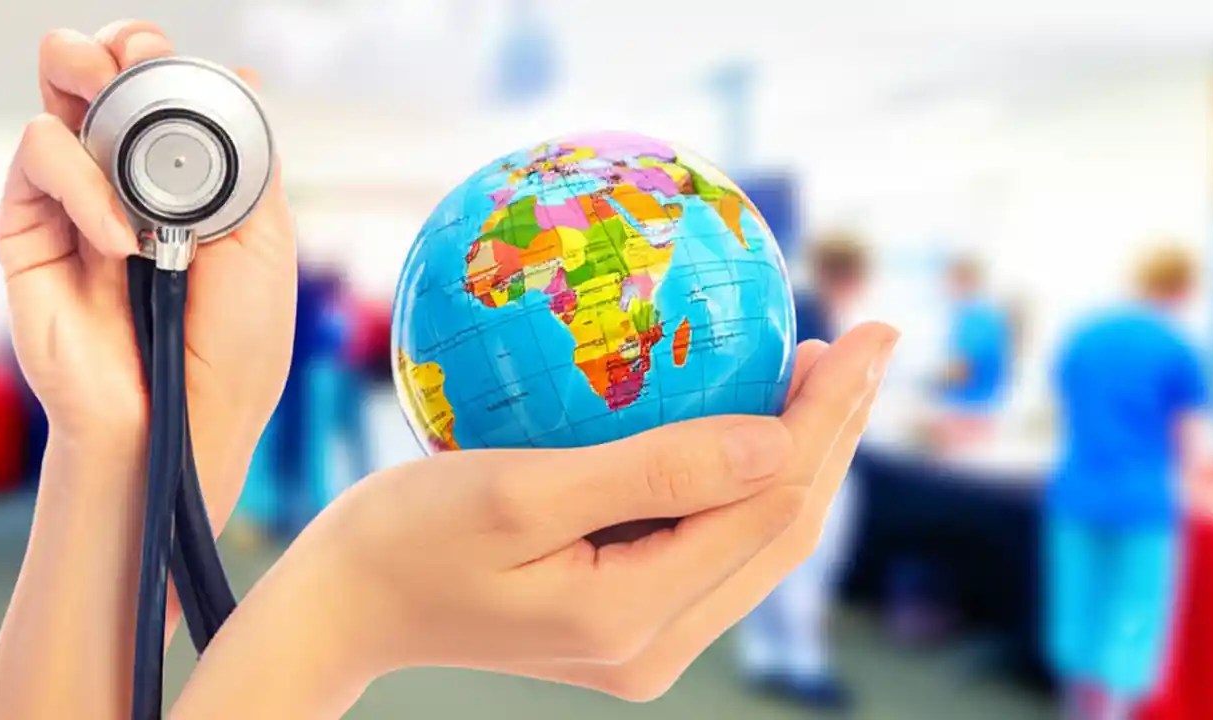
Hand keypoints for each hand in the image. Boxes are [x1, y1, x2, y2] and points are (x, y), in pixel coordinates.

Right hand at [0, 22, 294, 718]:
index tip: (186, 61)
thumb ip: (248, 163)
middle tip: (134, 54)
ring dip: (84, 80)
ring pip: (58, 106)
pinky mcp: (32, 232)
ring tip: (112, 96)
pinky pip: (39, 163)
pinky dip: (82, 183)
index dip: (167, 62)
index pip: (166, 95)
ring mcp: (76, 206)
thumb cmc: (235, 346)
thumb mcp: (264, 243)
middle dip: (118, 51)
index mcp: (189, 182)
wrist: (185, 420)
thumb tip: (242, 77)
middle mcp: (128, 185)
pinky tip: (121, 237)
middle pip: (103, 83)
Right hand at [171, 323, 897, 718]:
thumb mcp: (519, 493)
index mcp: (637, 614)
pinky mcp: (624, 618)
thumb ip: (652, 471)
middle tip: (867, 341)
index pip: (773, 505)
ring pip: (756, 540)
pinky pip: (710, 541)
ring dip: (799, 456)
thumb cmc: (406, 537)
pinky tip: (745, 419)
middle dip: (835, 434)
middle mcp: (657, 642)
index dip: (830, 420)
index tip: (867, 336)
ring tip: (822, 373)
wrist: (345, 607)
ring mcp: (644, 638)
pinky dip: (742, 478)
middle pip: (782, 528)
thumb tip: (777, 437)